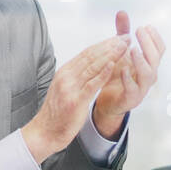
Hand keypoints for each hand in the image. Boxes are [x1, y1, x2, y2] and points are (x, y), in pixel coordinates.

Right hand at [21, 37, 126, 162]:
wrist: (45, 132)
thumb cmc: (56, 113)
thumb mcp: (64, 88)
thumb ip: (76, 76)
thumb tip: (90, 66)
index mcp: (65, 72)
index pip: (87, 53)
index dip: (104, 44)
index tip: (118, 38)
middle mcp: (67, 76)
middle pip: (91, 56)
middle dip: (110, 45)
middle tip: (125, 37)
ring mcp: (70, 88)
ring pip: (93, 66)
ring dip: (110, 55)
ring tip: (123, 46)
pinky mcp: (75, 100)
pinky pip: (91, 84)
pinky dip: (103, 73)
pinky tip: (113, 64)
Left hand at [93, 11, 164, 137]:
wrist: (107, 100)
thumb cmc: (117, 74)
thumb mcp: (119, 52)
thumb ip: (122, 33)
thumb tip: (122, 12)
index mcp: (148, 63)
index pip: (159, 50)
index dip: (155, 38)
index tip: (147, 26)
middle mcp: (148, 76)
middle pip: (155, 59)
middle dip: (149, 44)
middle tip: (140, 31)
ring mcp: (141, 88)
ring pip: (148, 74)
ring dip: (141, 60)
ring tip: (133, 49)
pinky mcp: (131, 99)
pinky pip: (133, 90)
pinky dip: (128, 79)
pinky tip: (122, 69)